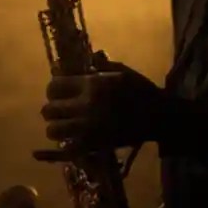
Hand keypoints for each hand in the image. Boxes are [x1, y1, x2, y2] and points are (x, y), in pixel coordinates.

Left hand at [40, 55, 163, 147]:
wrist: (158, 117)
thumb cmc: (142, 91)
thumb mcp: (122, 71)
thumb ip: (101, 65)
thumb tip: (84, 59)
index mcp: (91, 85)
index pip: (54, 86)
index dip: (53, 90)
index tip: (59, 93)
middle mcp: (85, 106)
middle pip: (49, 110)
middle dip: (52, 110)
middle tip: (61, 111)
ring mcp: (88, 128)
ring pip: (53, 131)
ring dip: (56, 128)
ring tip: (65, 127)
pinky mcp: (94, 145)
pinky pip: (68, 148)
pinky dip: (67, 146)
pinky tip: (73, 141)